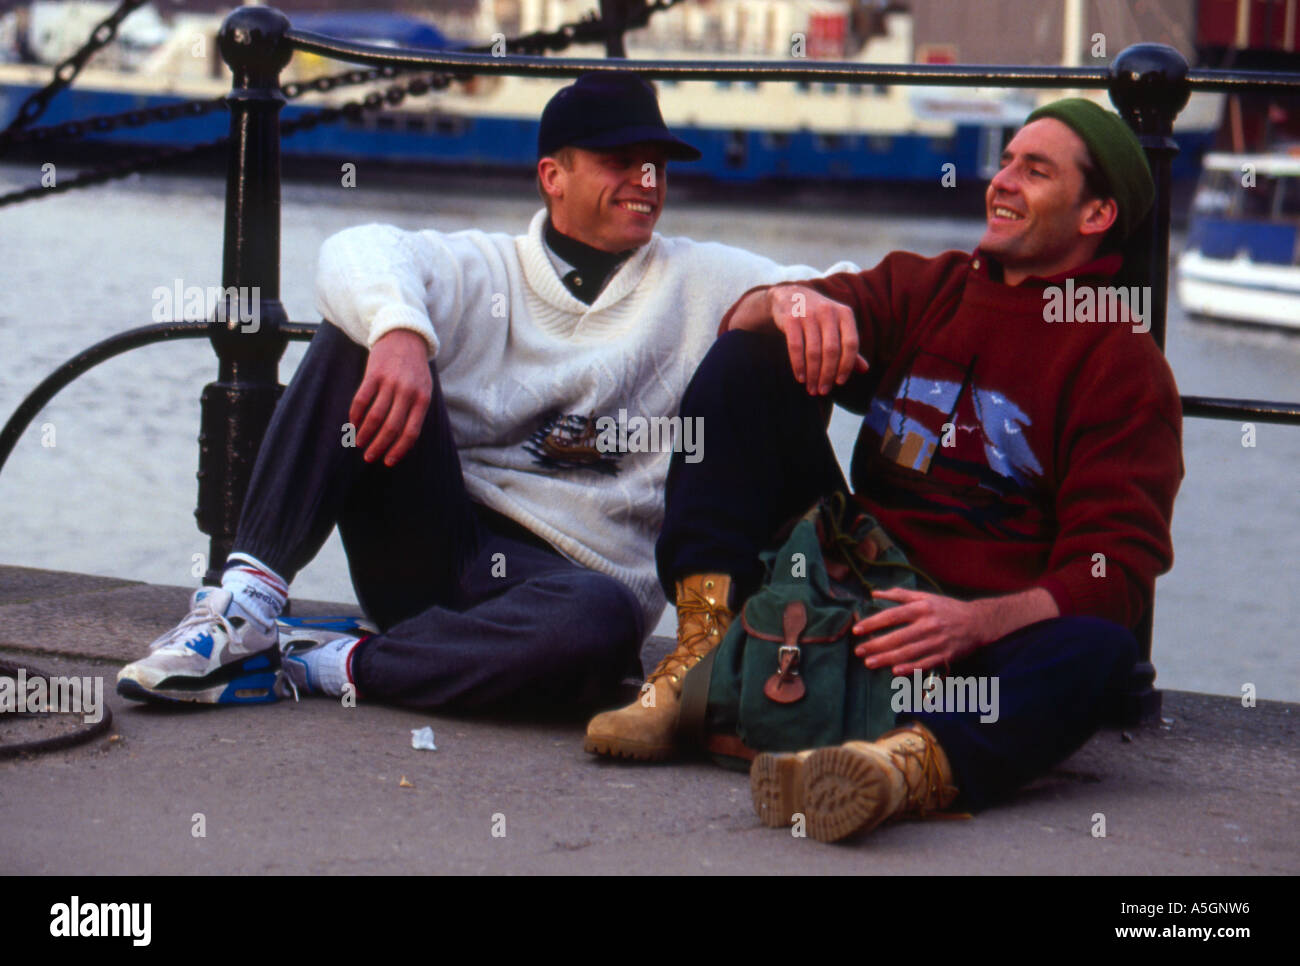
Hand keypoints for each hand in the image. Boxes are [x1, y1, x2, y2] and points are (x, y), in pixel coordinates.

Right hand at [348, 329, 431, 466]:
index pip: (411, 432)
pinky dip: (355, 415)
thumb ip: (415, 412)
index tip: (387, 462)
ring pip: (375, 416)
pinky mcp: (374, 373)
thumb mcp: (423, 389)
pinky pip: (361, 399)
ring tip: (359, 443)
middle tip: (369, 457)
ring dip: (365, 434)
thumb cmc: (414, 370)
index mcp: (422, 399)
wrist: (405, 337)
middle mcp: (407, 392)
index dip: (398, 450)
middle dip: (379, 446)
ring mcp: (390, 382)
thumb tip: (401, 443)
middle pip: (391, 427)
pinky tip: (353, 425)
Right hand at [768, 284, 868, 395]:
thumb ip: (848, 346)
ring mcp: (809, 314)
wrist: (791, 296)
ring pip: (813, 351)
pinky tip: (801, 377)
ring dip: (813, 374)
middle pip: (832, 350)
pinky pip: (796, 347)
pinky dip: (798, 365)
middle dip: (827, 374)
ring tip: (812, 388)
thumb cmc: (819, 317)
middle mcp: (828, 311)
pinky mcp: (791, 319)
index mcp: (845, 313)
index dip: (847, 365)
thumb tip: (865, 369)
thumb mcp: (837, 327)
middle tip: (823, 391)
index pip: (851, 343)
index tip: (840, 382)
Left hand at [852, 587, 989, 675]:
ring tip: (869, 663)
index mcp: (922, 608)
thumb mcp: (926, 597)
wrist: (978, 622)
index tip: (857, 630)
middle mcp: (928, 624)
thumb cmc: (947, 608)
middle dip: (876, 645)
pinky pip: (925, 664)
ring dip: (887, 659)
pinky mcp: (945, 655)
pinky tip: (895, 671)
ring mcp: (937, 641)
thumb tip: (875, 593)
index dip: (873, 623)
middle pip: (897, 637)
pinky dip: (910, 668)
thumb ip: (900, 595)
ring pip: (908, 652)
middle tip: (858, 651)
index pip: (892, 615)